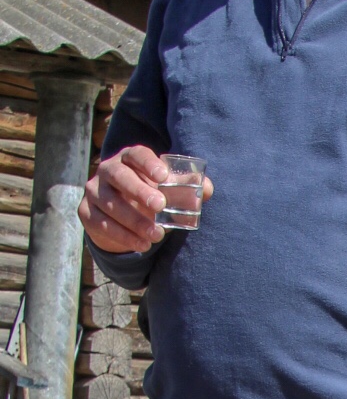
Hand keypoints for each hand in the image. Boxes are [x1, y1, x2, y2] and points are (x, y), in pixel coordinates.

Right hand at [79, 146, 213, 254]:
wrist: (121, 215)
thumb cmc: (150, 194)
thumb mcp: (167, 189)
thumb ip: (186, 186)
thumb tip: (207, 188)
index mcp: (128, 158)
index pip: (136, 154)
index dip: (148, 163)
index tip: (163, 176)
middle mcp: (107, 170)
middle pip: (119, 176)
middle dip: (139, 191)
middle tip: (160, 206)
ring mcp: (94, 191)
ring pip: (110, 204)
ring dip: (134, 221)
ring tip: (157, 235)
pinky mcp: (87, 212)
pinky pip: (102, 224)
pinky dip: (123, 236)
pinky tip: (142, 245)